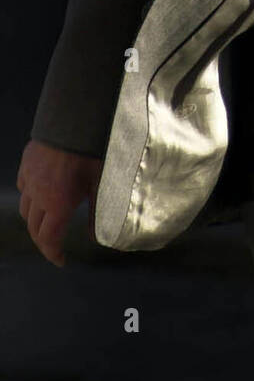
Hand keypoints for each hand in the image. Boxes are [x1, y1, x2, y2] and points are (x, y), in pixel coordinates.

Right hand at [16, 140, 103, 267]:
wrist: (75, 119)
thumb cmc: (93, 151)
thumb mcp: (101, 184)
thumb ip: (97, 212)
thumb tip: (94, 236)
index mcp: (57, 204)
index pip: (48, 239)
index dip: (53, 254)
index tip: (61, 261)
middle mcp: (38, 194)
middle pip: (34, 228)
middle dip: (44, 241)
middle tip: (55, 246)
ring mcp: (29, 177)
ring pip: (25, 208)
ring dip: (35, 221)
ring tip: (49, 222)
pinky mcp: (27, 162)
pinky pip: (24, 187)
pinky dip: (30, 197)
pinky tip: (41, 193)